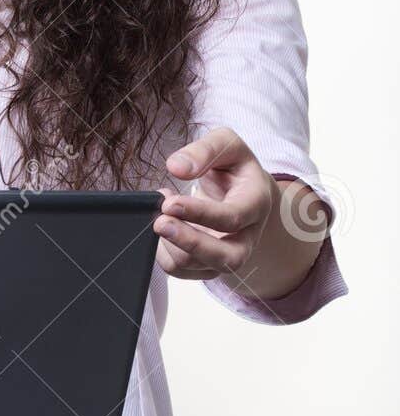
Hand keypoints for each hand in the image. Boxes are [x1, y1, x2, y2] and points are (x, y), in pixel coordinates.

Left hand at [154, 126, 274, 281]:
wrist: (242, 190)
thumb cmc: (234, 167)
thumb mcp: (226, 144)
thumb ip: (204, 150)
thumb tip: (177, 167)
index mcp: (256, 203)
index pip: (233, 218)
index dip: (200, 214)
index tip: (170, 203)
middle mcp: (248, 235)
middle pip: (227, 257)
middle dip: (190, 244)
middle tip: (160, 223)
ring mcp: (230, 253)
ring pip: (202, 268)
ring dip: (172, 247)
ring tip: (158, 218)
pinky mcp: (209, 264)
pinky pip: (184, 271)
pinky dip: (165, 254)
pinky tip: (162, 227)